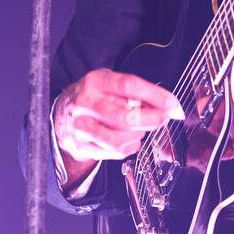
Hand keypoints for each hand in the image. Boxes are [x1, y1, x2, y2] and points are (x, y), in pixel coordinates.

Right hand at [53, 69, 182, 181]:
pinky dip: (129, 147)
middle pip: (125, 117)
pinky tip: (129, 138)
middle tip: (163, 118)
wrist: (62, 114)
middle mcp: (85, 103)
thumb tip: (166, 104)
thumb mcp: (111, 83)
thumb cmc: (94, 96)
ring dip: (138, 136)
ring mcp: (81, 126)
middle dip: (152, 120)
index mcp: (95, 82)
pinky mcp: (82, 146)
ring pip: (119, 139)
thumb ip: (135, 92)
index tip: (172, 104)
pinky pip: (115, 152)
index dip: (155, 95)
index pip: (129, 86)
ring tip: (141, 128)